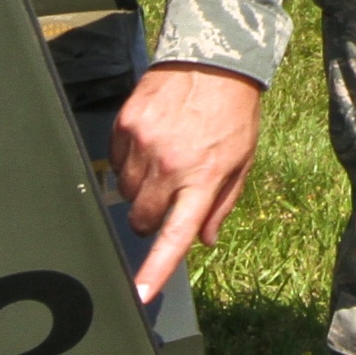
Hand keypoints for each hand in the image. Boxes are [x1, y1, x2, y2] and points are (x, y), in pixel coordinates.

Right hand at [107, 62, 262, 301]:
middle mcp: (169, 165)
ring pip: (125, 192)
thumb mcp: (240, 161)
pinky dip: (128, 161)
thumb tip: (204, 241)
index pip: (174, 235)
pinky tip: (150, 142)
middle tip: (167, 198)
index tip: (138, 294)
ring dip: (139, 188)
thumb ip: (221, 204)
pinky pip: (115, 161)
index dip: (155, 269)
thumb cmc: (233, 113)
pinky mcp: (125, 124)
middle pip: (141, 219)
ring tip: (163, 161)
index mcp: (202, 179)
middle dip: (151, 219)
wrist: (214, 60)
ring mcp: (143, 144)